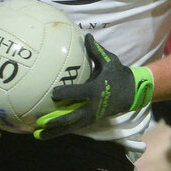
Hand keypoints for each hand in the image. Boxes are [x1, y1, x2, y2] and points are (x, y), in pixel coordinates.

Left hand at [34, 34, 153, 139]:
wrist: (133, 93)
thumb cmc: (119, 74)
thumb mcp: (111, 61)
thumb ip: (96, 50)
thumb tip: (86, 35)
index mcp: (97, 90)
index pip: (80, 93)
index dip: (66, 94)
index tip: (53, 93)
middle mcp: (93, 106)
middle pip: (72, 117)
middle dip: (56, 121)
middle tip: (40, 123)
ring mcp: (92, 116)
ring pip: (71, 127)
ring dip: (54, 132)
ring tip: (37, 135)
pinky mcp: (91, 121)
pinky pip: (74, 127)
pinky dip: (60, 131)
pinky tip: (45, 133)